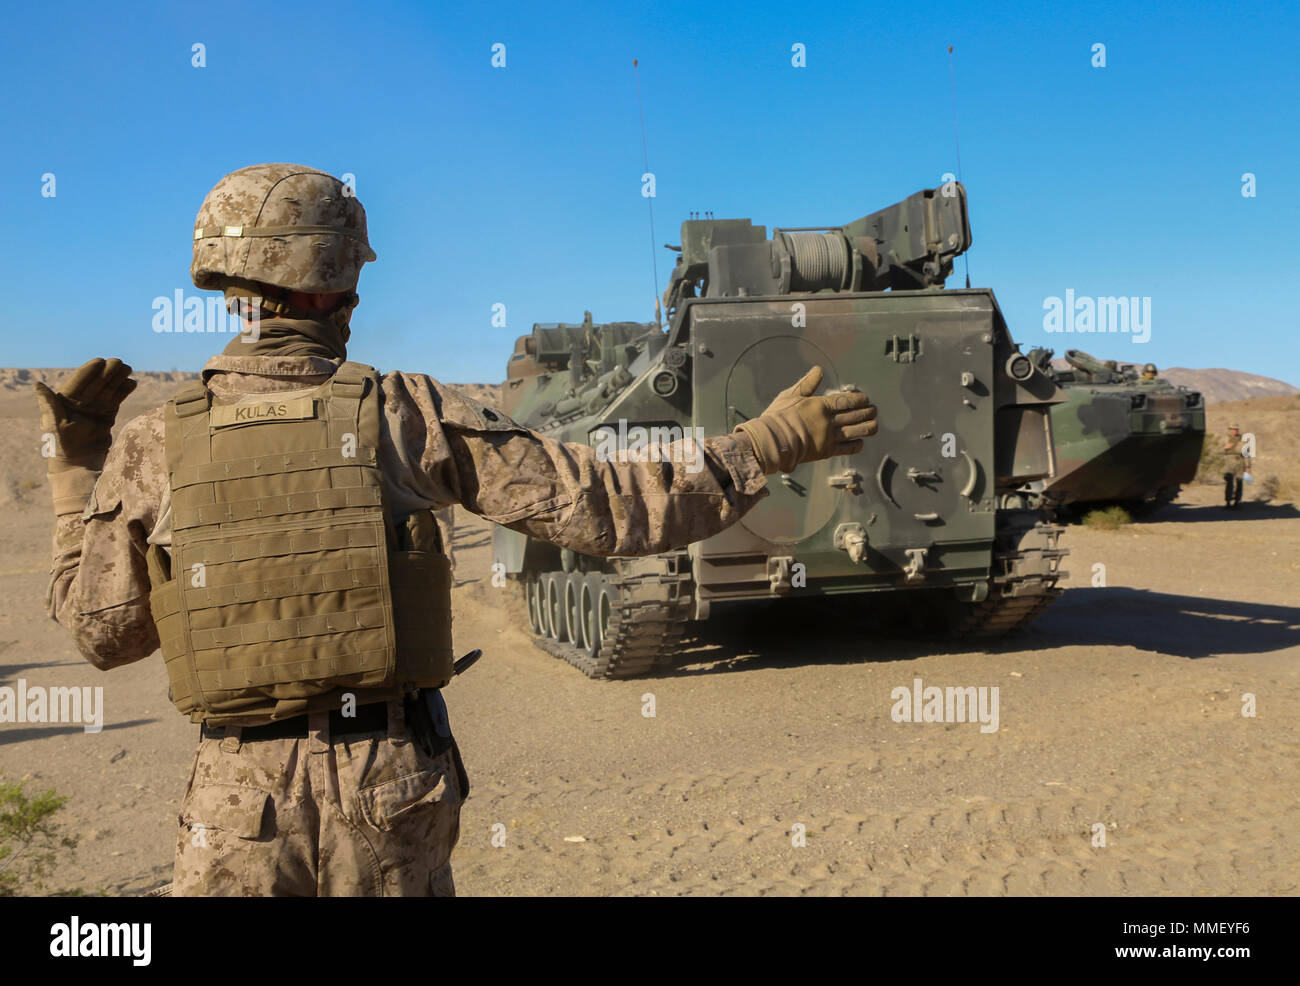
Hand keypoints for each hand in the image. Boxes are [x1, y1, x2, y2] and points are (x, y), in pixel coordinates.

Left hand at [34, 358, 136, 463]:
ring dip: (118, 378)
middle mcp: (81, 401)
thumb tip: (37, 385)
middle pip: (96, 382)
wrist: (79, 462)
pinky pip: (117, 399)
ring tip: (128, 369)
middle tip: (118, 362)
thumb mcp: (53, 423)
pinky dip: (124, 391)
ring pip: (108, 389)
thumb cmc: (62, 444)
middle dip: (107, 372)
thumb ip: (48, 403)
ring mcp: (95, 407)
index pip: (79, 380)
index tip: (101, 361)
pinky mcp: (107, 415)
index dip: (90, 371)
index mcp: (66, 400)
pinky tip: (132, 383)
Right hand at [735, 366, 876, 474]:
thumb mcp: (789, 395)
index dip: (859, 399)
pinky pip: (847, 449)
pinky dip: (857, 445)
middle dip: (868, 412)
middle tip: (874, 410)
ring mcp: (828, 437)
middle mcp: (827, 421)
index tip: (866, 399)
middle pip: (855, 415)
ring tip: (874, 425)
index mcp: (820, 405)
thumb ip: (806, 383)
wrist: (770, 442)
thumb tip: (818, 370)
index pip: (846, 400)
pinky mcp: (826, 452)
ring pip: (856, 431)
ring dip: (868, 427)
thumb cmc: (777, 418)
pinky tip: (861, 442)